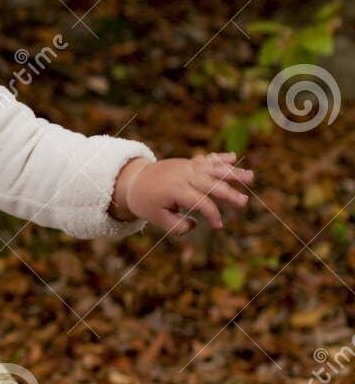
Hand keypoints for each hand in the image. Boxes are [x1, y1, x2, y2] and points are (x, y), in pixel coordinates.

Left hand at [112, 152, 254, 233]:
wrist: (133, 180)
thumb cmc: (146, 202)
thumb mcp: (156, 218)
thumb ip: (176, 226)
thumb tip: (195, 225)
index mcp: (176, 190)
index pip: (201, 203)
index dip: (212, 215)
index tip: (218, 226)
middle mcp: (184, 175)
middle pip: (212, 184)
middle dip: (229, 194)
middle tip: (244, 203)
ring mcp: (187, 166)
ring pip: (213, 168)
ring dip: (232, 172)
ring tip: (251, 176)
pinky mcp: (188, 162)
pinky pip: (206, 159)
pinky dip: (219, 158)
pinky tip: (233, 157)